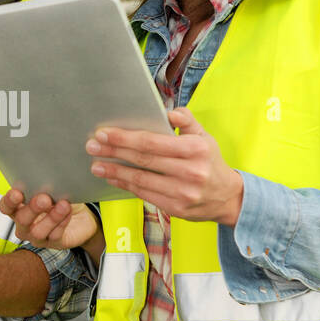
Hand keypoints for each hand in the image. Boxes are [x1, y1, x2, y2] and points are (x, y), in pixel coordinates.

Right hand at [0, 189, 102, 255]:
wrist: (81, 217)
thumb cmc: (61, 200)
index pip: (6, 207)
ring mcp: (37, 237)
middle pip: (21, 220)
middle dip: (32, 208)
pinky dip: (62, 222)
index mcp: (19, 208)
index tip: (17, 193)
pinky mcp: (53, 243)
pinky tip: (68, 212)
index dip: (9, 201)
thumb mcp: (53, 190)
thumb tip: (45, 180)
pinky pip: (54, 235)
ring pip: (37, 232)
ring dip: (51, 217)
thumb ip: (44, 187)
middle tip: (44, 198)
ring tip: (63, 205)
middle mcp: (24, 225)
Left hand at [86, 107, 243, 224]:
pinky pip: (145, 194)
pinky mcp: (175, 208)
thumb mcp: (205, 137)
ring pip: (140, 180)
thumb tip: (169, 112)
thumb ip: (187, 122)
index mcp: (195, 150)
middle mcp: (189, 172)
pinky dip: (126, 185)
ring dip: (115, 172)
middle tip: (92, 146)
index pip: (152, 142)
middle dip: (114, 152)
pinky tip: (113, 178)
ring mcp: (182, 193)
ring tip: (96, 165)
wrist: (227, 198)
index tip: (104, 133)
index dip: (125, 138)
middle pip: (143, 160)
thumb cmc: (210, 162)